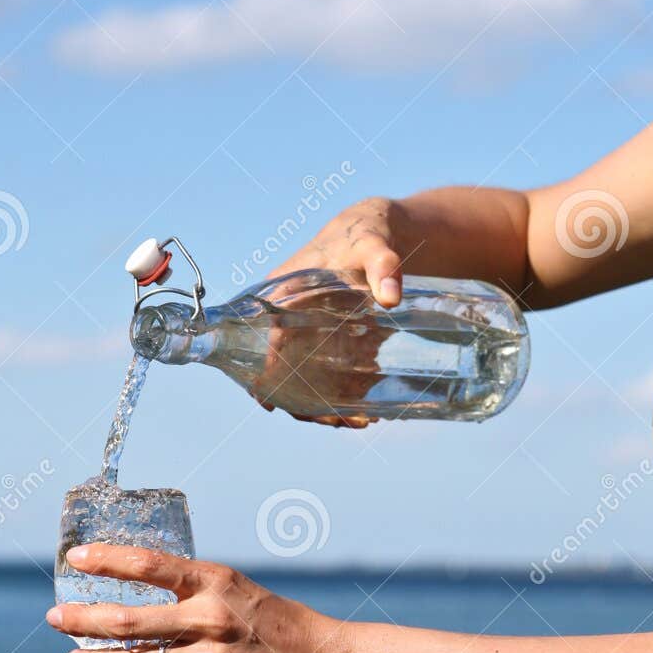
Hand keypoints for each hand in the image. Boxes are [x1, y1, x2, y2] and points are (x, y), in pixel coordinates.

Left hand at [45, 544, 347, 652]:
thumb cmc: (274, 619)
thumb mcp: (236, 588)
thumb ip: (191, 589)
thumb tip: (134, 588)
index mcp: (216, 581)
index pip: (149, 565)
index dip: (107, 560)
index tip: (76, 559)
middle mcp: (209, 619)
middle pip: (127, 619)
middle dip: (82, 619)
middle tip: (55, 617)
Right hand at [259, 196, 407, 427]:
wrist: (387, 232)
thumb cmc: (368, 231)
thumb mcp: (374, 244)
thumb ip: (383, 265)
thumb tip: (391, 297)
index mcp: (282, 293)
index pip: (261, 340)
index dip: (262, 375)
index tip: (273, 402)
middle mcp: (292, 319)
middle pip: (284, 371)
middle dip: (305, 404)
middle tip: (340, 421)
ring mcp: (316, 335)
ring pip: (309, 381)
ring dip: (328, 408)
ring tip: (361, 421)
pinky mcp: (341, 344)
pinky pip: (336, 377)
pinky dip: (348, 398)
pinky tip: (372, 411)